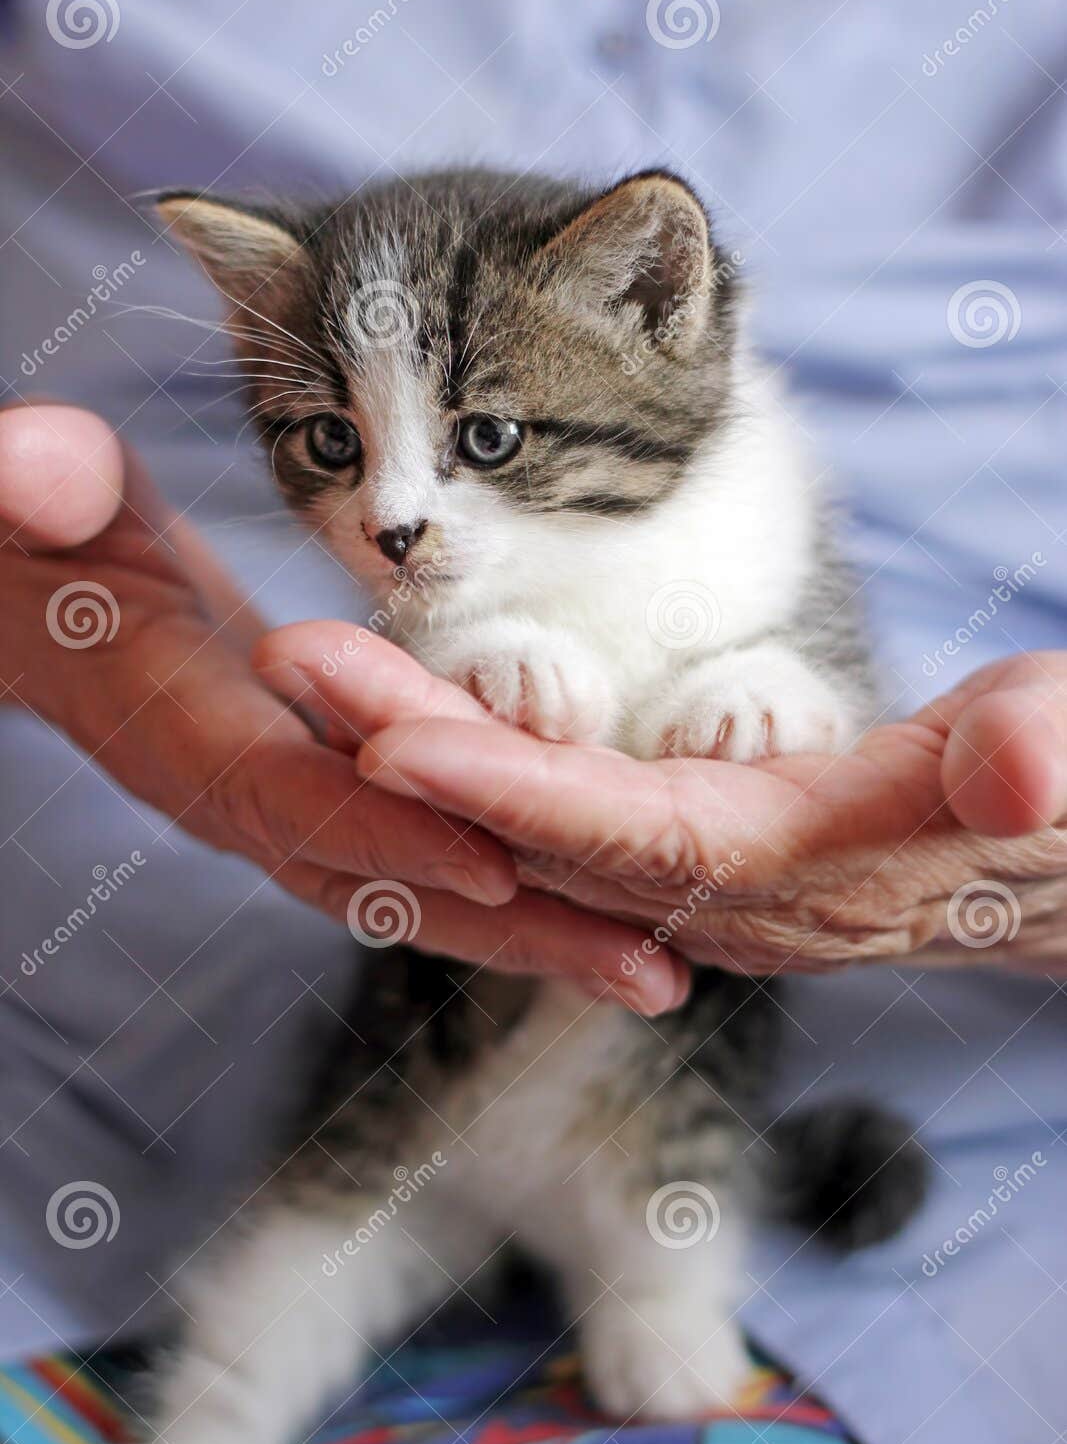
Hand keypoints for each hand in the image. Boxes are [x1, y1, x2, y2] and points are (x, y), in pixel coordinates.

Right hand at [0, 406, 685, 1013]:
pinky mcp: (309, 797)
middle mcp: (228, 793)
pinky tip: (593, 916)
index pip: (282, 792)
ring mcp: (272, 808)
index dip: (383, 831)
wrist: (22, 604)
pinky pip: (411, 862)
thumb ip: (31, 489)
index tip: (497, 862)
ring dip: (527, 938)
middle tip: (645, 974)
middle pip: (376, 879)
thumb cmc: (28, 537)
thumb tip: (35, 469)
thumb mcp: (24, 501)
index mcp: (170, 721)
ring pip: (407, 891)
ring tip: (653, 974)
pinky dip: (497, 900)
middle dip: (506, 929)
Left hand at [349, 641, 1066, 978]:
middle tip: (294, 663)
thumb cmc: (1058, 801)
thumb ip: (1041, 760)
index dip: (509, 787)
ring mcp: (696, 883)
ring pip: (529, 820)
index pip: (624, 831)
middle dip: (415, 750)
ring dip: (422, 748)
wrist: (1053, 863)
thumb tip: (1021, 773)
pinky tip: (407, 708)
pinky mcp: (691, 855)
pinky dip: (477, 761)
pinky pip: (557, 812)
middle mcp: (720, 893)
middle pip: (539, 827)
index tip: (388, 735)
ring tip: (318, 663)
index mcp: (791, 864)